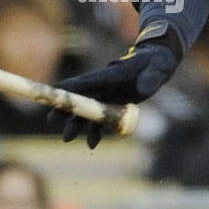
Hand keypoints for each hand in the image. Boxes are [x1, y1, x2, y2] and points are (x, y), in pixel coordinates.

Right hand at [49, 22, 180, 148]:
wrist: (158, 65)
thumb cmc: (156, 63)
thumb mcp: (157, 69)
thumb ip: (150, 78)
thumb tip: (143, 89)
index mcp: (110, 75)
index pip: (85, 82)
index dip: (69, 88)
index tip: (53, 94)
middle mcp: (104, 86)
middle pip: (80, 99)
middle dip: (65, 109)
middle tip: (51, 119)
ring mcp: (107, 96)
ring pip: (87, 113)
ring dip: (77, 125)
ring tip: (67, 138)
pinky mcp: (113, 106)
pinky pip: (101, 121)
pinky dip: (96, 132)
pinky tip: (92, 145)